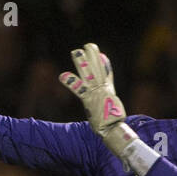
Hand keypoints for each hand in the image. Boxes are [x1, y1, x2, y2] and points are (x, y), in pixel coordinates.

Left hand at [59, 43, 137, 161]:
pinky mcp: (89, 99)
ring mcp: (96, 92)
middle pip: (98, 69)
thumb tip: (112, 105)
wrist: (113, 130)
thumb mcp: (114, 113)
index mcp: (109, 93)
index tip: (101, 54)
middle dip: (93, 57)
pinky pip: (79, 88)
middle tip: (88, 45)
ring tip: (76, 51)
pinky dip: (71, 81)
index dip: (104, 64)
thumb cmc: (114, 126)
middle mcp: (103, 89)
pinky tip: (62, 75)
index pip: (107, 75)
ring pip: (89, 73)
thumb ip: (111, 107)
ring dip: (82, 62)